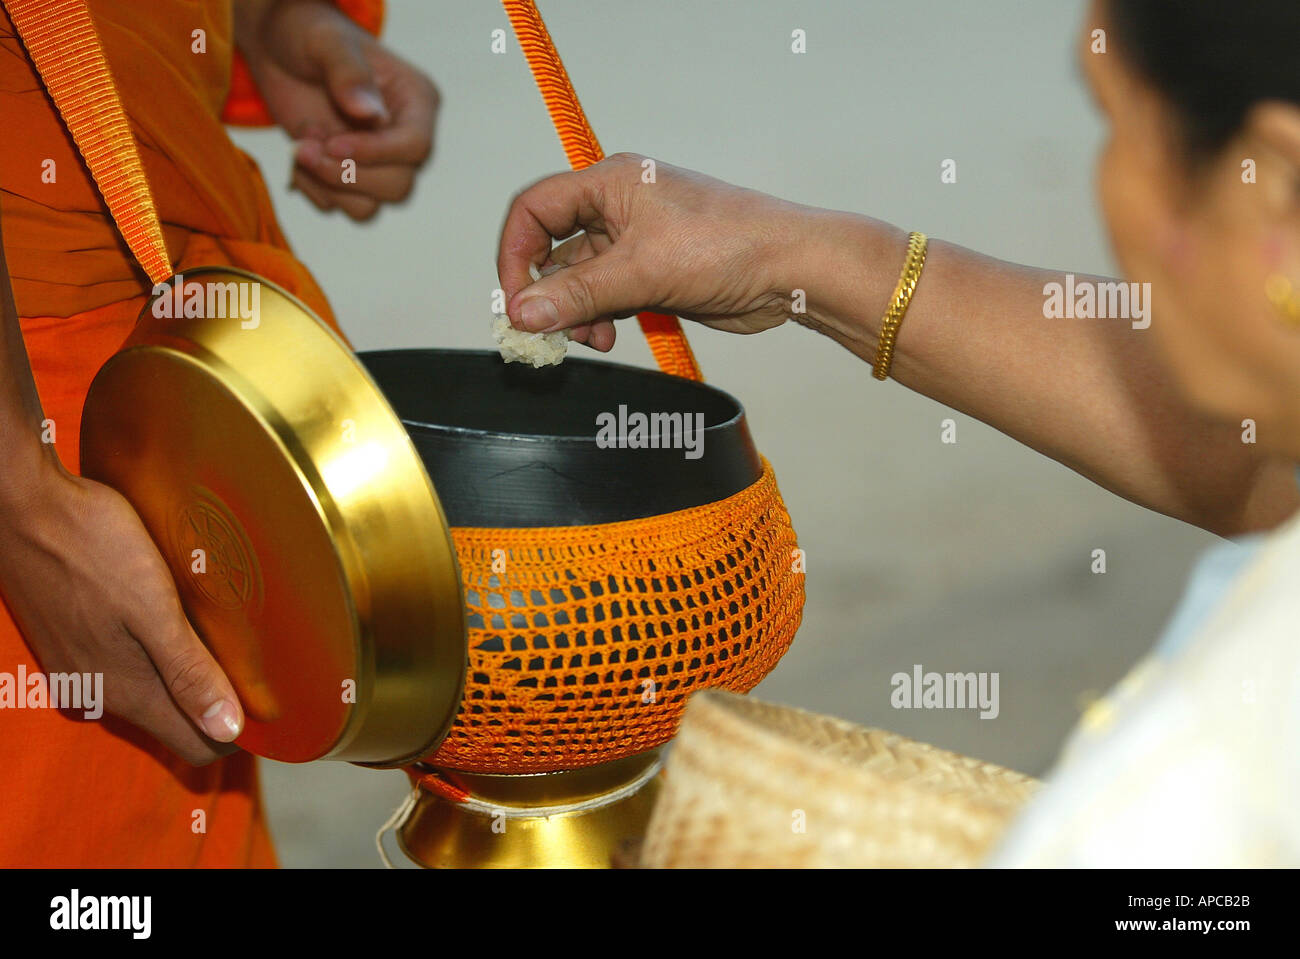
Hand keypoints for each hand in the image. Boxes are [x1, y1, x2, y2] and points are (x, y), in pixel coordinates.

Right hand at [0, 463, 244, 765]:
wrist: (20, 505)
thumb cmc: (92, 546)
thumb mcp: (153, 608)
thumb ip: (188, 671)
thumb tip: (227, 729)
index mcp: (127, 691)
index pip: (196, 745)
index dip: (235, 730)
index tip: (268, 700)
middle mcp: (100, 692)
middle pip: (175, 721)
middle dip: (215, 703)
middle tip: (253, 660)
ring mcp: (79, 669)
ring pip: (151, 694)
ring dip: (186, 675)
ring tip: (219, 634)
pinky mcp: (68, 642)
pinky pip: (126, 668)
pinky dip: (155, 654)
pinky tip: (173, 617)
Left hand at [238, 0, 439, 219]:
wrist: (277, 48)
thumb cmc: (306, 34)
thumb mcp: (325, 42)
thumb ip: (348, 73)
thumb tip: (371, 115)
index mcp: (416, 101)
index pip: (415, 146)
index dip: (376, 154)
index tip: (332, 143)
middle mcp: (405, 138)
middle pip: (397, 186)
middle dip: (346, 175)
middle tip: (304, 147)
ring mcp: (379, 163)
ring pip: (370, 206)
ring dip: (327, 185)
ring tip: (301, 147)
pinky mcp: (351, 179)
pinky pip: (340, 207)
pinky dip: (314, 189)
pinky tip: (300, 153)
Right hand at [497, 154, 805, 351]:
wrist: (789, 270)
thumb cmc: (732, 244)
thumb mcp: (642, 271)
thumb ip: (578, 294)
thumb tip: (524, 311)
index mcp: (610, 183)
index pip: (535, 209)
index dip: (516, 253)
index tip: (515, 299)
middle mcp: (618, 206)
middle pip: (553, 247)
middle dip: (547, 292)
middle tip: (544, 330)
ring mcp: (635, 241)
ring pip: (579, 278)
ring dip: (574, 312)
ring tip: (587, 338)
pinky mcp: (652, 272)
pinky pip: (605, 295)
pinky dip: (598, 319)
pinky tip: (607, 337)